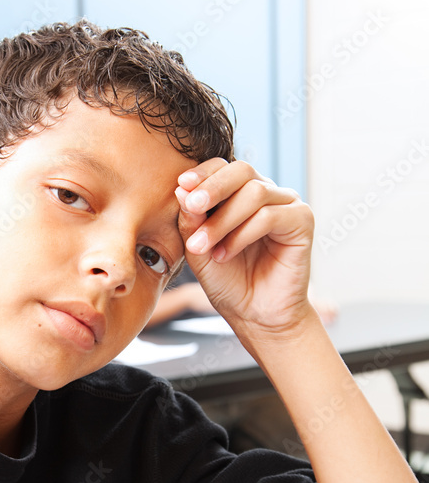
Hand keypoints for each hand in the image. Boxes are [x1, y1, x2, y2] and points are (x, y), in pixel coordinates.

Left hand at [175, 159, 313, 333]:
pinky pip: (270, 215)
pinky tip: (226, 253)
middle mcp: (266, 194)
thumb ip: (191, 222)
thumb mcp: (199, 251)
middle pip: (241, 170)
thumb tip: (181, 189)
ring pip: (254, 192)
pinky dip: (243, 234)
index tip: (181, 186)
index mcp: (240, 195)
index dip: (202, 174)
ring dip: (223, 220)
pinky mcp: (302, 221)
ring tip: (203, 247)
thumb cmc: (228, 283)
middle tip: (191, 206)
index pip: (223, 168)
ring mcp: (286, 205)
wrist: (254, 315)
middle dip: (213, 187)